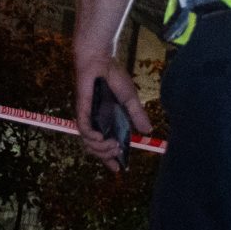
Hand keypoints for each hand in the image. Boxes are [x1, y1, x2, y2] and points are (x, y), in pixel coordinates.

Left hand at [73, 55, 151, 169]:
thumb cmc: (113, 76)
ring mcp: (88, 116)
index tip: (119, 169)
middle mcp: (95, 121)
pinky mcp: (82, 109)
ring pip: (89, 142)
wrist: (101, 60)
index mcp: (106, 121)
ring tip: (113, 146)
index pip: (105, 145)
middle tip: (118, 152)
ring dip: (101, 149)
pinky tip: (101, 138)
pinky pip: (83, 128)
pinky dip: (91, 136)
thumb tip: (148, 132)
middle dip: (106, 156)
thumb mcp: (130, 100)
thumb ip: (138, 116)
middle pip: (95, 148)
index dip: (110, 159)